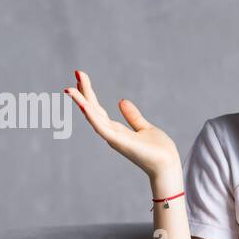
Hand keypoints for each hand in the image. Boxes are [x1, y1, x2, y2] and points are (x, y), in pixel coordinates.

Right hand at [64, 70, 180, 179]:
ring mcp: (114, 138)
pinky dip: (92, 116)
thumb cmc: (159, 151)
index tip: (80, 77)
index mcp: (117, 130)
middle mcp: (112, 134)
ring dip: (82, 103)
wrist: (168, 166)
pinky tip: (84, 105)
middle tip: (76, 72)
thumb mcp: (145, 128)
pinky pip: (102, 128)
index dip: (89, 93)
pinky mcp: (119, 142)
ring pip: (93, 117)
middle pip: (93, 110)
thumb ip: (132, 116)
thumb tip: (121, 101)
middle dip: (84, 92)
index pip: (98, 109)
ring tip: (70, 89)